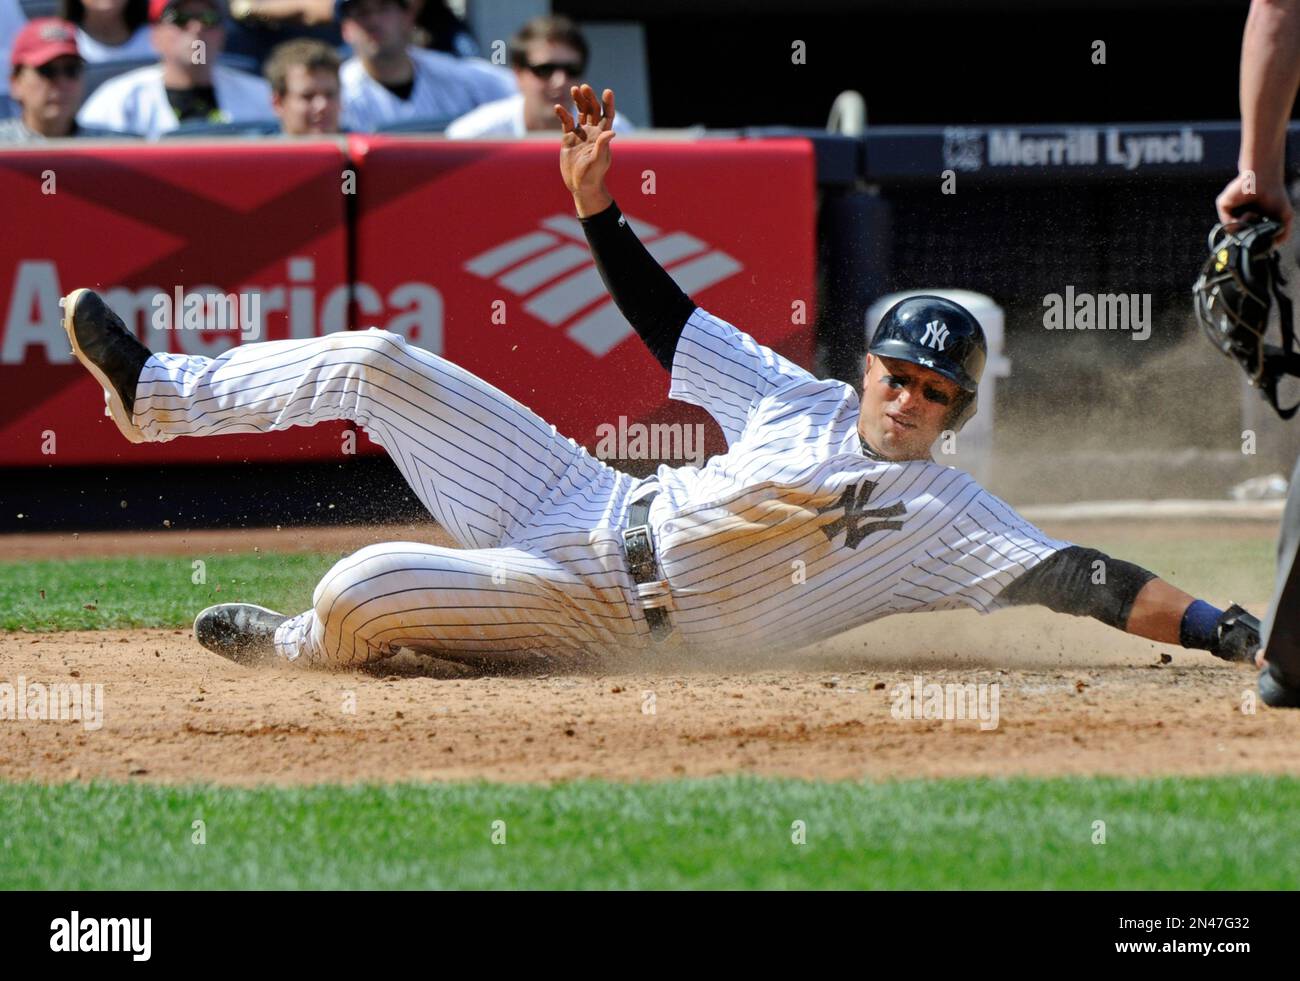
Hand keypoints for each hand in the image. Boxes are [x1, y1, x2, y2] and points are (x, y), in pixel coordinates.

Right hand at [556, 84, 616, 216]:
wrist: (580, 185)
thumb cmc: (593, 175)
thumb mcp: (598, 160)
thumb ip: (603, 146)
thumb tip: (611, 132)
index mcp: (602, 135)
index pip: (607, 115)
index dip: (608, 103)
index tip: (607, 91)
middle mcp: (592, 132)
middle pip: (592, 110)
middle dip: (589, 98)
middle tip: (584, 87)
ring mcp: (580, 134)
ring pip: (580, 112)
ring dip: (578, 101)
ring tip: (574, 89)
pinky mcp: (568, 138)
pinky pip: (566, 122)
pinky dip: (562, 114)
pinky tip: (558, 107)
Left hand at [1216, 170, 1293, 242]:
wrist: (1266, 179)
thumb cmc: (1276, 196)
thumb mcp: (1285, 217)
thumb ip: (1283, 234)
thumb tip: (1273, 247)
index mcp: (1251, 223)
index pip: (1248, 241)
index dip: (1254, 244)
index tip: (1262, 244)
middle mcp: (1239, 220)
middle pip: (1239, 240)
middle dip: (1250, 239)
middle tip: (1260, 229)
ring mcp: (1230, 214)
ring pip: (1233, 234)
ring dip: (1247, 230)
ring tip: (1256, 217)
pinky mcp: (1224, 207)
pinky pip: (1227, 223)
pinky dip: (1239, 222)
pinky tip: (1250, 214)